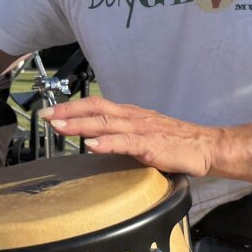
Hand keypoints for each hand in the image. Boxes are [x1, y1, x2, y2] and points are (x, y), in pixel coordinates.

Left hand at [41, 96, 220, 176]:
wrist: (207, 147)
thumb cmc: (176, 143)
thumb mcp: (144, 134)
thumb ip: (121, 135)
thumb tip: (96, 140)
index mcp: (130, 114)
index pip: (96, 105)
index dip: (72, 107)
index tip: (50, 112)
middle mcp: (133, 117)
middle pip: (96, 109)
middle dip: (68, 113)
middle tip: (44, 117)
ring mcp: (142, 130)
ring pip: (106, 123)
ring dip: (80, 125)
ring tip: (59, 127)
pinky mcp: (152, 145)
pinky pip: (126, 142)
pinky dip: (106, 143)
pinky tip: (91, 145)